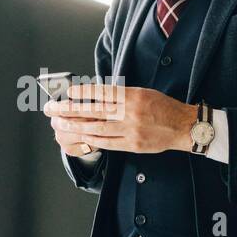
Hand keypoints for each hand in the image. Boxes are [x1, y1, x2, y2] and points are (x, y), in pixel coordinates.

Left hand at [43, 83, 196, 154]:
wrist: (184, 126)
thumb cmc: (163, 107)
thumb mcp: (143, 93)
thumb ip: (121, 95)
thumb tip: (96, 96)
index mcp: (133, 95)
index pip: (102, 92)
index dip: (83, 92)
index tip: (68, 93)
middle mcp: (130, 112)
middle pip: (94, 110)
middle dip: (70, 110)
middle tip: (53, 108)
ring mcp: (131, 130)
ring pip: (97, 128)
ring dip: (76, 126)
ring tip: (60, 123)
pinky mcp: (133, 144)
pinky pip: (107, 142)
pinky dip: (92, 139)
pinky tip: (80, 136)